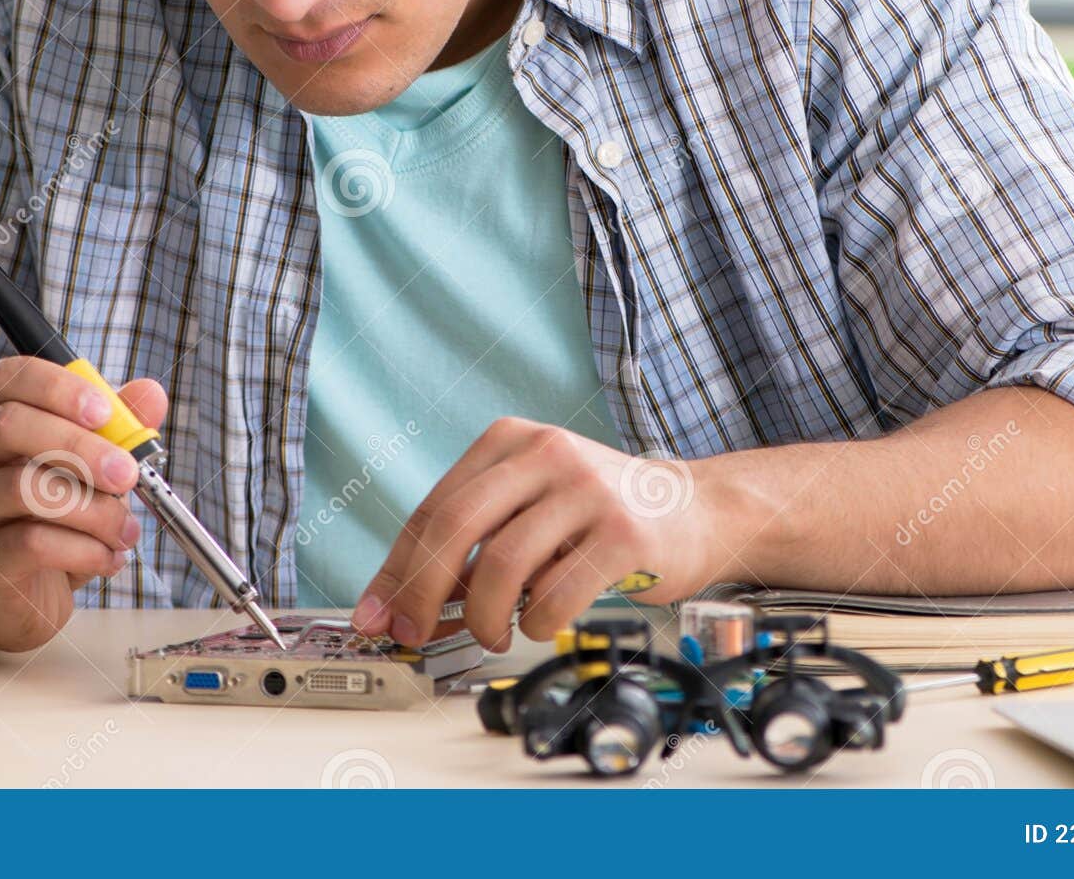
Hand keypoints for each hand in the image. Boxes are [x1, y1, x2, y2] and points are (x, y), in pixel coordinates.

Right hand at [0, 354, 166, 650]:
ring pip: (22, 487)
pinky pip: (32, 543)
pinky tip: (110, 557)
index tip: (105, 412)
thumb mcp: (95, 465)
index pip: (13, 378)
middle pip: (9, 425)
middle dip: (79, 446)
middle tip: (127, 474)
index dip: (60, 388)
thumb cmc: (57, 513)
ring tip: (127, 529)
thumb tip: (151, 392)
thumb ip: (121, 426)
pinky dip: (85, 550)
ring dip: (94, 509)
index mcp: (0, 417)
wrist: (16, 590)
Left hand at [349, 417, 725, 651]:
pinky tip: (542, 620)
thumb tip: (402, 602)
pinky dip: (535, 624)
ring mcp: (587, 489)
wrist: (696, 510)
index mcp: (511, 440)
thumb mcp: (531, 500)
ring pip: (501, 565)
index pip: (433, 506)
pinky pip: (554, 595)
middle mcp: (547, 452)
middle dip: (422, 592)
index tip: (377, 614)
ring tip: (496, 631)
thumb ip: (473, 539)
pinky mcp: (623, 533)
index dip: (397, 568)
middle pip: (455, 525)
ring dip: (485, 618)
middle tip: (416, 633)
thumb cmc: (599, 513)